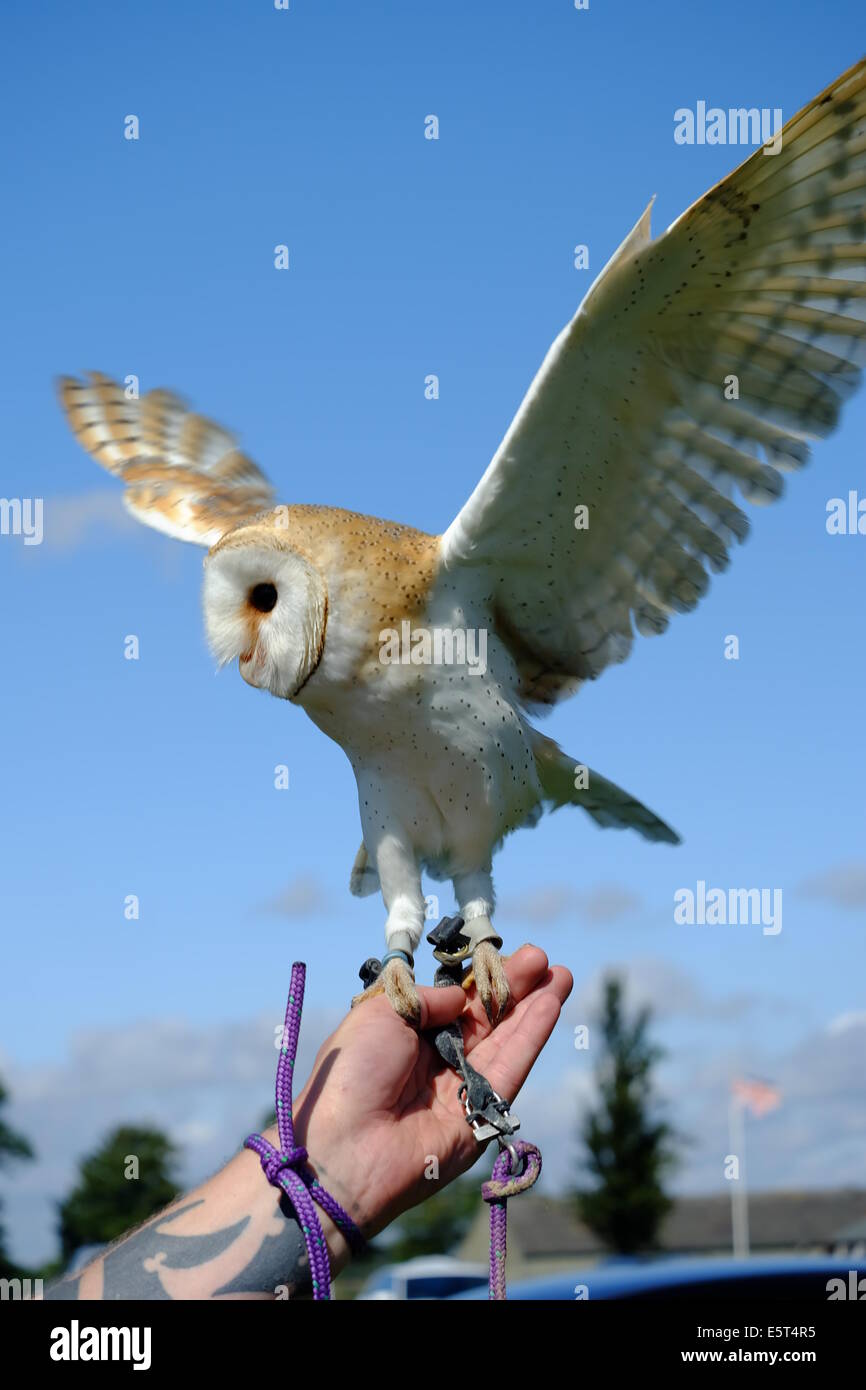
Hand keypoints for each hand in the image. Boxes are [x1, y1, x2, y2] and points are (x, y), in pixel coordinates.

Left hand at [271, 945, 571, 1267]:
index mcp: (407, 1035)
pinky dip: (532, 1036)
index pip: (455, 1001)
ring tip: (562, 974)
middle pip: (487, 1016)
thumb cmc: (354, 1074)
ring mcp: (463, 1087)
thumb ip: (428, 999)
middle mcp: (438, 1058)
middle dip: (515, 986)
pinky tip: (550, 1006)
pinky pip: (513, 1067)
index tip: (505, 952)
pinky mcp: (484, 1113)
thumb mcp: (382, 1013)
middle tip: (543, 958)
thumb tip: (460, 998)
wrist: (350, 1145)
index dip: (481, 978)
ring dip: (535, 1006)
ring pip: (507, 1038)